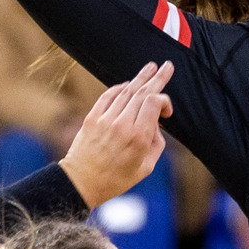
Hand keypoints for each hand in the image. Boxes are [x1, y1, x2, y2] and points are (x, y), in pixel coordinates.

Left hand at [61, 62, 173, 206]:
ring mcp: (105, 119)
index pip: (154, 103)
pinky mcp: (92, 118)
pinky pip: (108, 96)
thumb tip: (157, 126)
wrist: (81, 182)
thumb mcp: (146, 168)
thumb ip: (156, 144)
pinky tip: (128, 83)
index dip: (164, 101)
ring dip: (140, 77)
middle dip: (157, 77)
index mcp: (138, 137)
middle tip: (167, 66)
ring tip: (150, 67)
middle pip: (142, 92)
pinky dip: (120, 87)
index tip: (167, 111)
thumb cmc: (116, 179)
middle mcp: (122, 124)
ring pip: (126, 91)